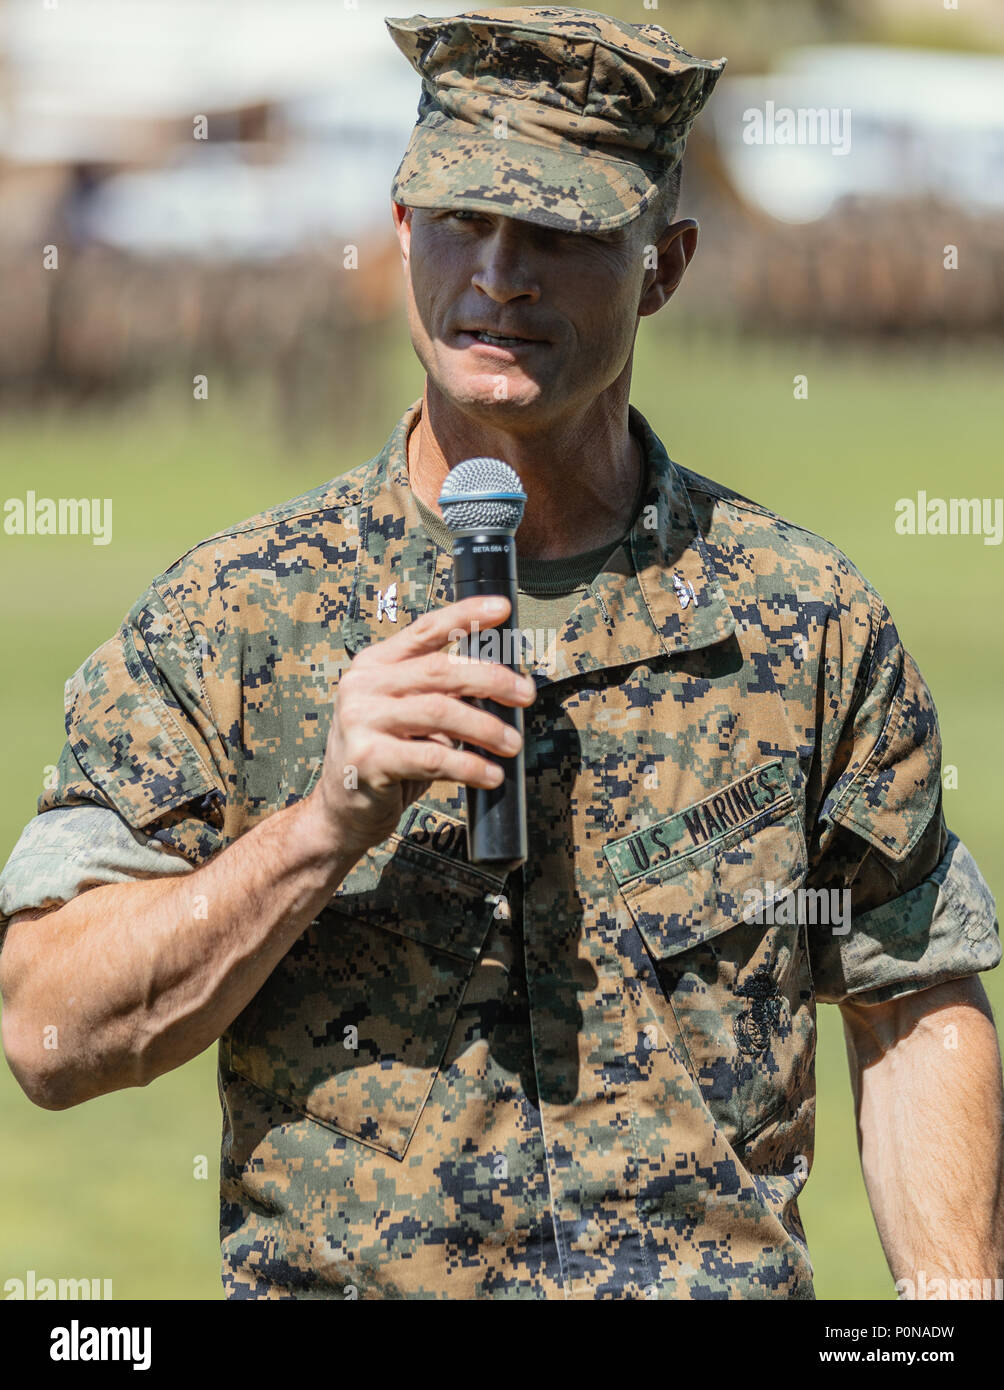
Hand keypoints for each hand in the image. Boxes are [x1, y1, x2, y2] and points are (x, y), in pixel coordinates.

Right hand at [308, 595, 535, 856]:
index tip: (503, 609)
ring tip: (512, 744)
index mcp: (374, 664)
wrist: (341, 810)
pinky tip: (491, 775)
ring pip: (440, 711)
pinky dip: (470, 766)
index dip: (466, 615)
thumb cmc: (385, 757)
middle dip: (492, 680)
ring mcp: (361, 720)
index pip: (425, 629)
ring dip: (486, 728)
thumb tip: (503, 684)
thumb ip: (439, 693)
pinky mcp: (368, 759)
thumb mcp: (406, 714)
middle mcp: (363, 685)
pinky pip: (433, 757)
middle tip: (525, 695)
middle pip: (441, 669)